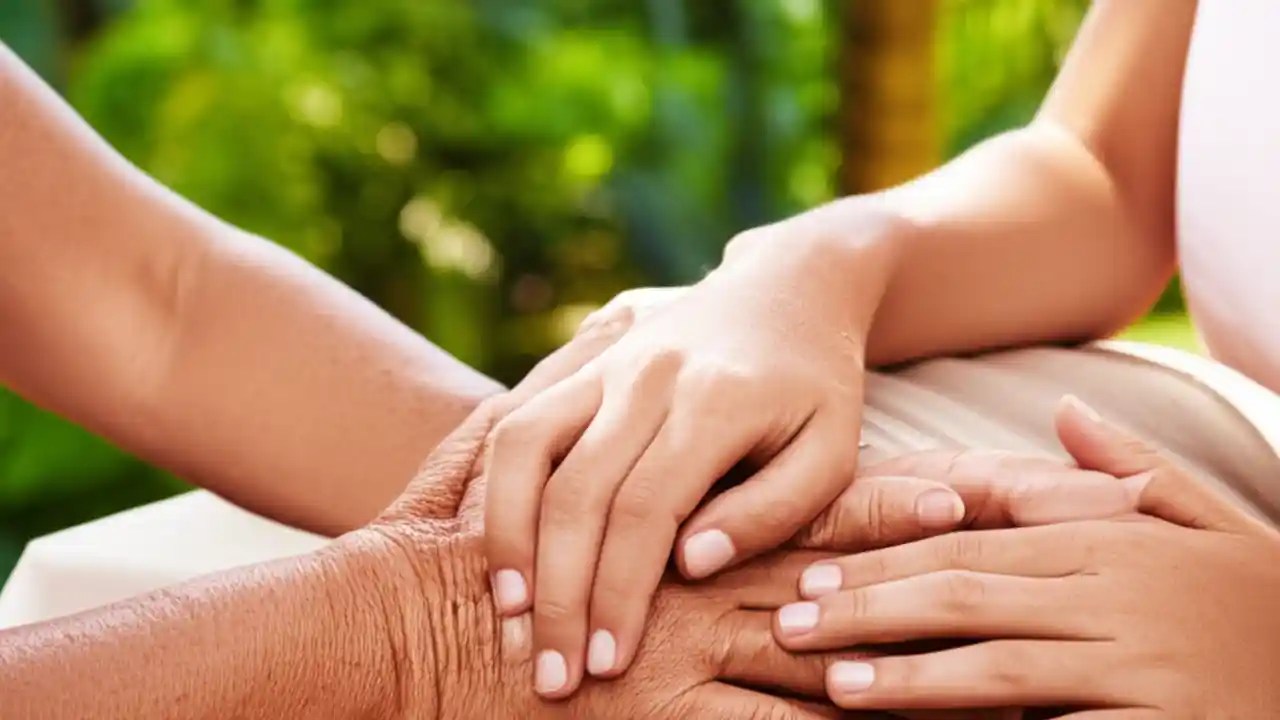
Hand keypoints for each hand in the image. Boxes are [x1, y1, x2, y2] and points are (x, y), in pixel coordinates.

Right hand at [482, 214, 901, 696]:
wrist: (789, 286)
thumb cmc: (817, 387)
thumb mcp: (830, 453)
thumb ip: (769, 511)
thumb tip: (690, 566)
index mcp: (714, 401)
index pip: (647, 511)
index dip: (620, 594)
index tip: (607, 663)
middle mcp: (647, 375)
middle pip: (577, 490)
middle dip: (558, 591)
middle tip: (551, 671)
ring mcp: (605, 362)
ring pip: (527, 446)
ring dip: (508, 535)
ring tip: (507, 612)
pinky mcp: (581, 359)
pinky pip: (516, 418)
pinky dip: (497, 485)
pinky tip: (496, 544)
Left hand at [772, 397, 1279, 715]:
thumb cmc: (1261, 607)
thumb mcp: (1205, 523)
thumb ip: (1128, 469)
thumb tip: (1065, 410)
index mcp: (1111, 542)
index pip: (972, 546)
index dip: (887, 561)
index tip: (818, 576)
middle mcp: (1117, 596)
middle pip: (965, 596)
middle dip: (869, 611)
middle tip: (789, 624)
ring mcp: (1138, 666)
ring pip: (995, 665)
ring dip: (905, 675)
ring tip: (830, 680)